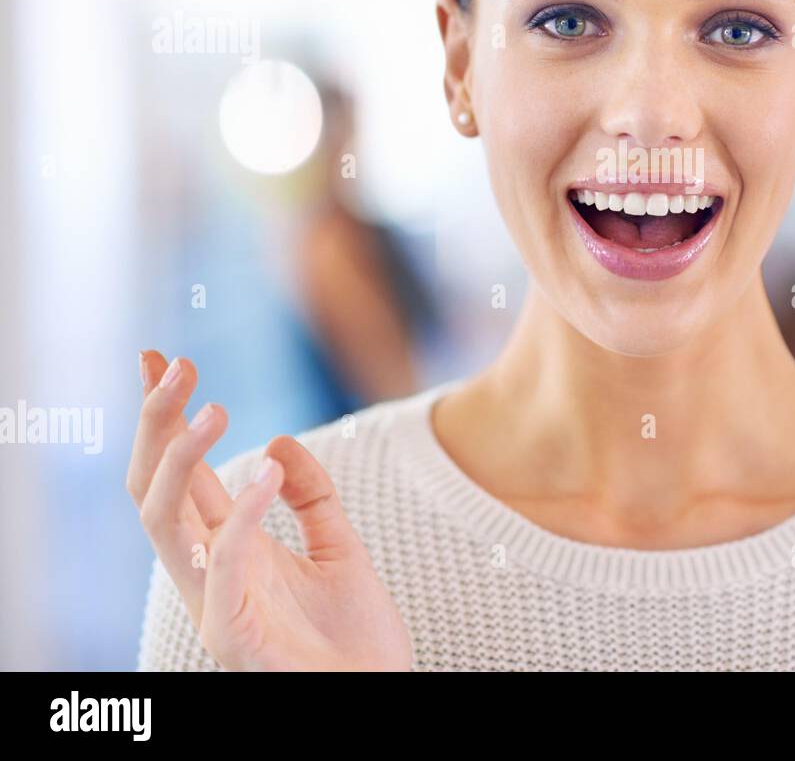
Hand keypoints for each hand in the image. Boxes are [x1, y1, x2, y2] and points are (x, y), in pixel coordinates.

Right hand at [126, 351, 412, 670]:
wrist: (378, 698)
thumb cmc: (355, 637)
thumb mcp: (339, 546)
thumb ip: (312, 496)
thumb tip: (278, 441)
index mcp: (229, 548)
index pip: (180, 472)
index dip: (165, 416)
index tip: (158, 358)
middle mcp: (210, 571)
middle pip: (154, 487)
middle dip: (155, 423)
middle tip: (173, 364)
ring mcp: (215, 602)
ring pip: (163, 521)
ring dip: (180, 458)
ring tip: (213, 405)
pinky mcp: (235, 634)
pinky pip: (223, 566)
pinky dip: (241, 515)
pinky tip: (266, 472)